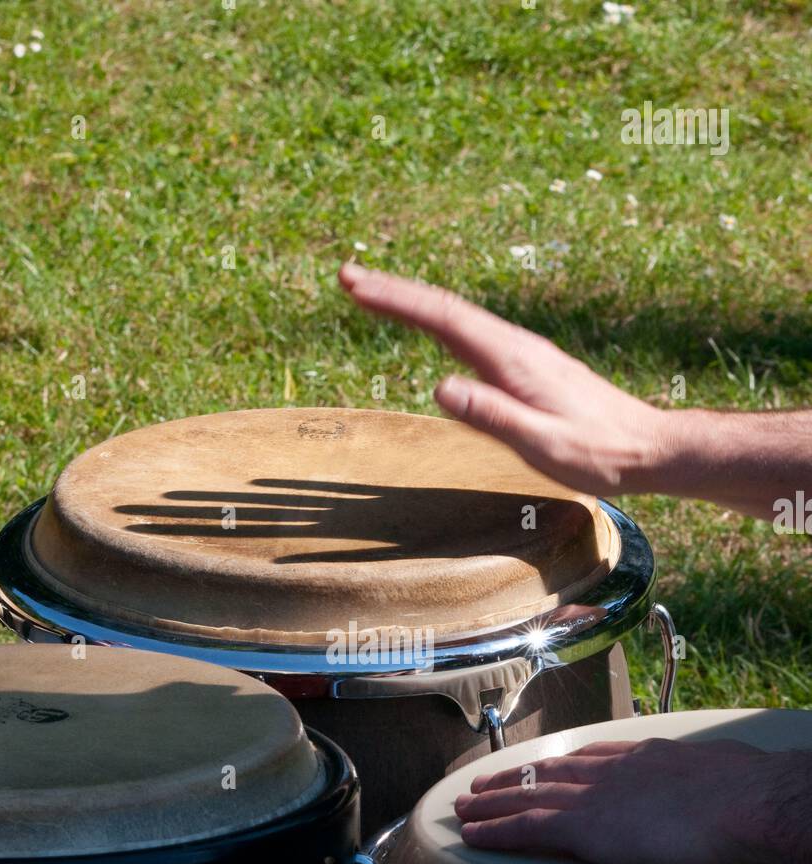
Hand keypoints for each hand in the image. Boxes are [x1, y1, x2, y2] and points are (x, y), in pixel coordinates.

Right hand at [338, 263, 664, 495]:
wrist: (648, 447)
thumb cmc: (597, 453)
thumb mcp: (542, 444)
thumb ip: (492, 415)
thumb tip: (440, 387)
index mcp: (514, 360)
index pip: (444, 320)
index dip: (396, 300)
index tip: (355, 285)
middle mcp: (517, 346)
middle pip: (446, 309)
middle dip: (394, 292)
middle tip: (348, 277)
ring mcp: (524, 353)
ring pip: (459, 317)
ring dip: (414, 303)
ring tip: (374, 294)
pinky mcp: (529, 365)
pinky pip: (473, 333)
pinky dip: (440, 321)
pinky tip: (432, 326)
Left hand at [453, 739, 795, 863]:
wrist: (752, 804)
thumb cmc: (754, 796)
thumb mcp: (729, 773)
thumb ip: (712, 780)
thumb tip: (729, 786)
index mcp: (648, 756)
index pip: (590, 758)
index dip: (558, 764)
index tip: (540, 768)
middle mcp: (613, 769)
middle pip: (548, 771)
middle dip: (512, 778)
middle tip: (481, 784)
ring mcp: (596, 795)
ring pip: (527, 794)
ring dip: (491, 801)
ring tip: (463, 806)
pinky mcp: (587, 827)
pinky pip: (527, 826)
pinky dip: (496, 829)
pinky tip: (472, 833)